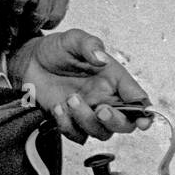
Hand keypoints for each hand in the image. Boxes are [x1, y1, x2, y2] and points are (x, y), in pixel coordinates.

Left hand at [8, 27, 151, 143]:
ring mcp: (88, 112)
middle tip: (100, 110)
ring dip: (86, 120)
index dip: (144, 113)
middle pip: (124, 124)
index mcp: (113, 79)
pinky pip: (76, 135)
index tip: (143, 121)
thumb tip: (101, 58)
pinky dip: (67, 126)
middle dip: (116, 121)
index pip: (137, 99)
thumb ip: (89, 45)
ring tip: (70, 99)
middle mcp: (104, 98)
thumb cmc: (55, 50)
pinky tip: (57, 108)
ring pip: (101, 132)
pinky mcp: (70, 121)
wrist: (29, 61)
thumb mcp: (73, 39)